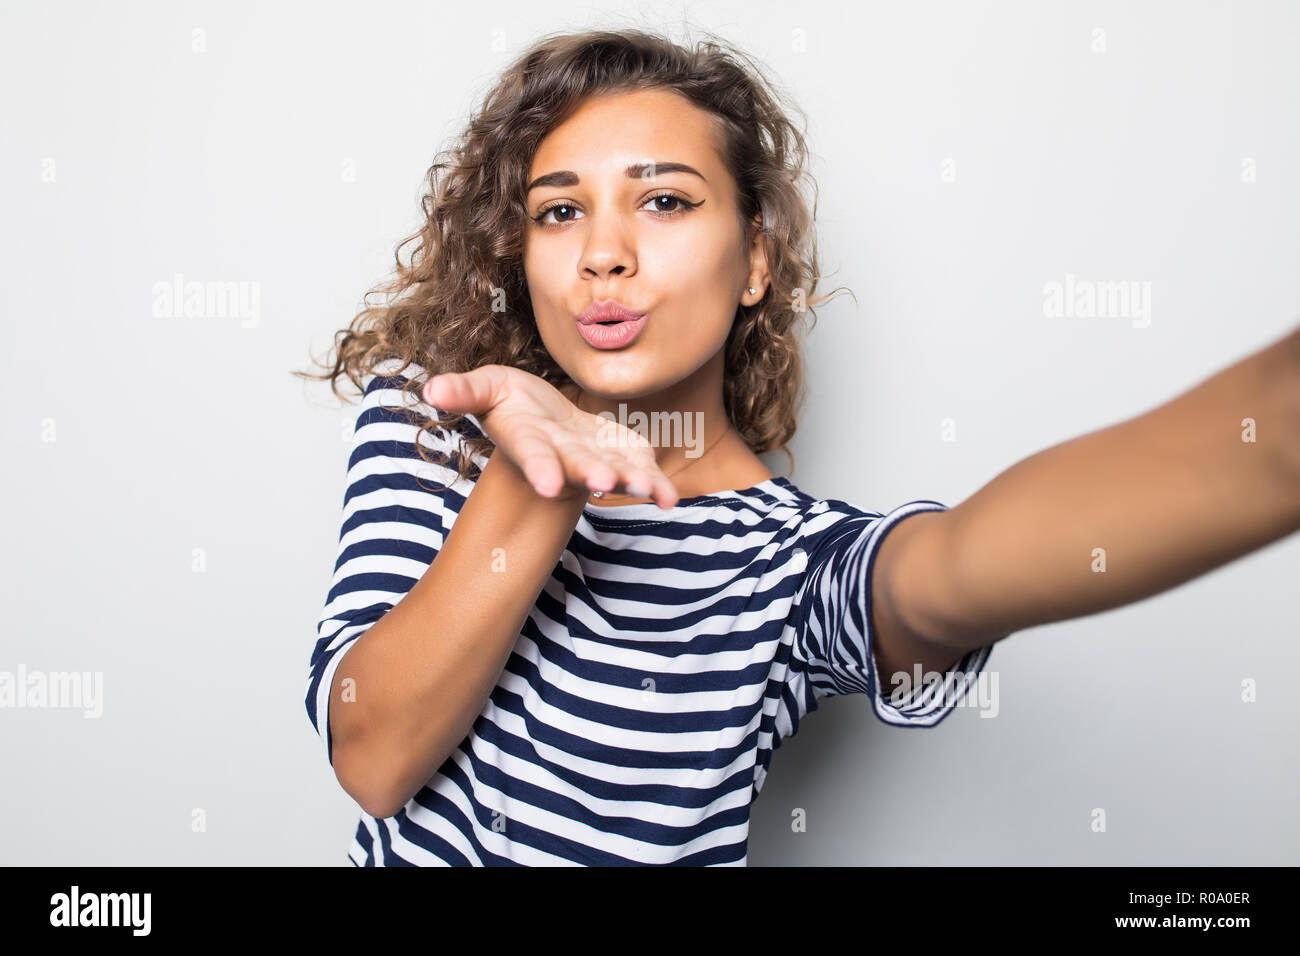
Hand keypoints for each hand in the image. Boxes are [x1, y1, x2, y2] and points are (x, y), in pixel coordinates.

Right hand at [421, 365, 680, 508]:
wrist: (549, 423)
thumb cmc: (513, 403)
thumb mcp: (487, 387)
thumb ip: (464, 391)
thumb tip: (430, 390)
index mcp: (530, 439)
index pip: (533, 454)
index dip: (540, 468)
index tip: (547, 485)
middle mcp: (563, 457)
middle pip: (578, 466)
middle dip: (591, 474)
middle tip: (606, 485)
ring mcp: (595, 459)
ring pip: (616, 472)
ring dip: (633, 482)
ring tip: (654, 494)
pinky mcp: (623, 457)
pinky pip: (641, 470)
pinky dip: (656, 483)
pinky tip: (671, 499)